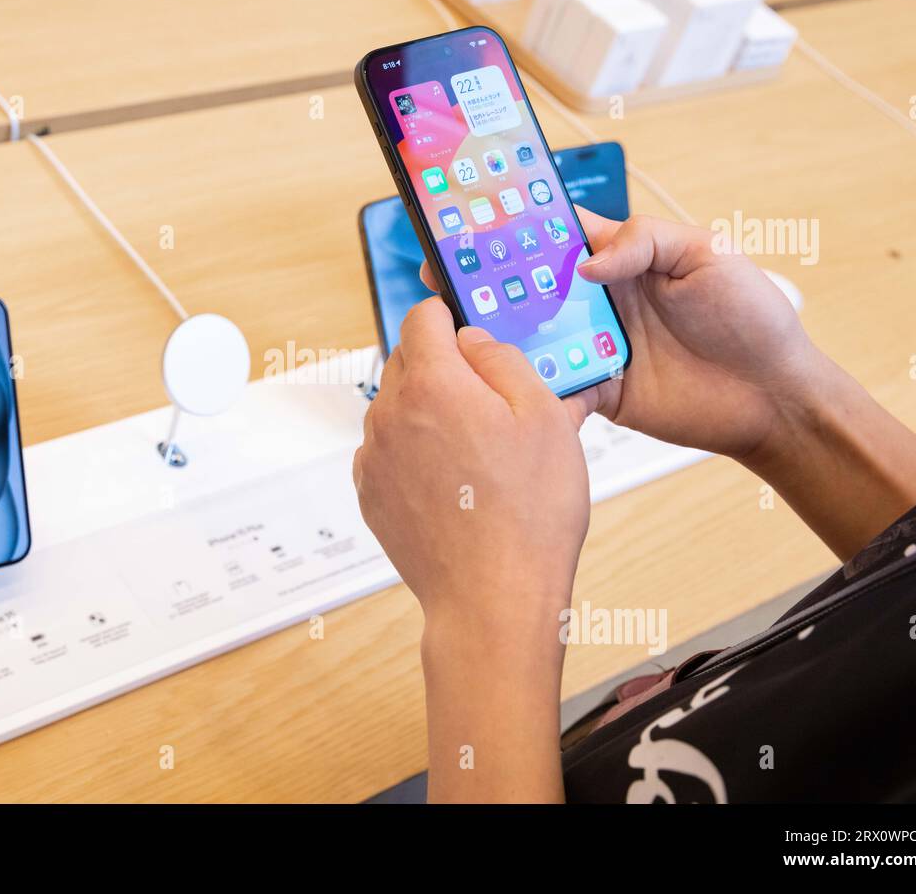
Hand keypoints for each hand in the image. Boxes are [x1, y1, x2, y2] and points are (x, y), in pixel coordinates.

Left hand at [352, 297, 587, 800]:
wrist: (493, 600)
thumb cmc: (528, 515)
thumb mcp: (544, 415)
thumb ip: (504, 359)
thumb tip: (474, 341)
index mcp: (431, 383)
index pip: (423, 316)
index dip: (452, 318)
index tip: (472, 334)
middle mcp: (389, 414)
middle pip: (409, 362)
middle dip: (448, 371)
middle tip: (494, 405)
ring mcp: (374, 457)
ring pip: (399, 408)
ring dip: (431, 414)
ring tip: (482, 456)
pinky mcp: (371, 495)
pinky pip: (391, 451)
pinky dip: (417, 454)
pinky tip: (457, 484)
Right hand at [420, 209, 816, 458]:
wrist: (775, 397)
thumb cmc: (752, 317)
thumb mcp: (706, 254)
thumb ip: (643, 241)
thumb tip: (585, 263)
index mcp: (621, 259)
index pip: (555, 232)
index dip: (515, 223)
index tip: (473, 217)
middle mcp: (598, 300)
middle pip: (528, 284)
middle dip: (485, 278)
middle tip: (445, 275)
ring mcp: (593, 345)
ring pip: (530, 334)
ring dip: (499, 331)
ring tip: (463, 327)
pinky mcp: (598, 391)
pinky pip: (552, 388)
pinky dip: (529, 386)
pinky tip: (502, 380)